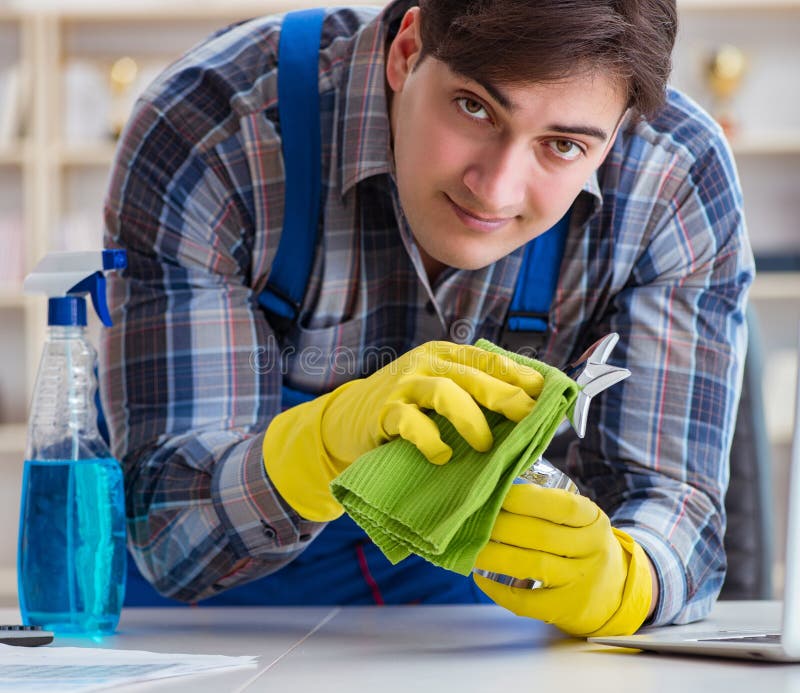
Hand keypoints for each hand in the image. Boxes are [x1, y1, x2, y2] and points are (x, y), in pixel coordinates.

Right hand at [263, 341, 543, 521]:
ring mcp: (404, 386)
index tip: (543, 393)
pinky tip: (442, 455)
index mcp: (445, 355)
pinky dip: (430, 439)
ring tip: (484, 444)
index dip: (518, 374)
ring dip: (470, 418)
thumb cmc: (405, 408)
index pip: (488, 359)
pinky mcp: (384, 412)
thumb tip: (526, 413)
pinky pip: (410, 422)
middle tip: (526, 417)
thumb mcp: (439, 391)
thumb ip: (472, 394)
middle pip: (472, 374)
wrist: (347, 420)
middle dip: (504, 395)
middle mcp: (426, 364)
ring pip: (444, 391)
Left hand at [473, 484, 651, 636]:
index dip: (525, 498)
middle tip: (472, 519)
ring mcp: (580, 581)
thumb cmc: (581, 542)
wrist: (615, 589)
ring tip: (470, 547)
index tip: (496, 492)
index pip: (562, 505)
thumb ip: (547, 503)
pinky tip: (481, 578)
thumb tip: (495, 486)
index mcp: (593, 518)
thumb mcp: (580, 518)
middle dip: (500, 525)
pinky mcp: (566, 608)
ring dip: (494, 555)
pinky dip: (499, 591)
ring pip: (532, 565)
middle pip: (540, 534)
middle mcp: (591, 549)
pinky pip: (528, 601)